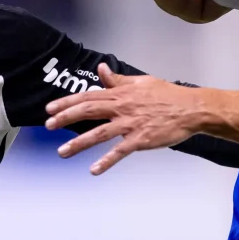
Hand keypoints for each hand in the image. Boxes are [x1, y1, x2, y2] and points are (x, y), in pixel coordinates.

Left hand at [46, 65, 202, 174]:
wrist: (190, 109)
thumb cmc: (167, 95)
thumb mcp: (140, 81)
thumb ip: (118, 79)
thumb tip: (101, 69)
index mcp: (120, 94)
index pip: (88, 96)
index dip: (67, 102)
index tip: (50, 109)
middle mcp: (121, 108)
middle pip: (88, 111)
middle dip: (65, 118)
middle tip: (48, 126)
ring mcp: (130, 124)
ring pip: (99, 133)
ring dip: (79, 143)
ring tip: (62, 151)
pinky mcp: (140, 139)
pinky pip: (120, 151)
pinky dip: (106, 161)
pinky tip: (94, 170)